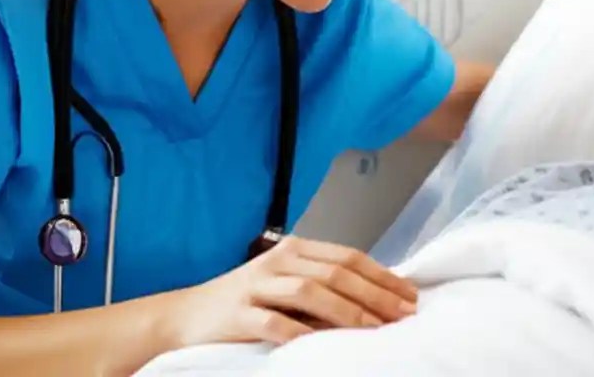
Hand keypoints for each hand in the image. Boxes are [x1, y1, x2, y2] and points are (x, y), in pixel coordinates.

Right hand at [169, 236, 418, 347]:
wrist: (184, 316)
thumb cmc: (244, 302)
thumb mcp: (285, 284)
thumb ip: (323, 285)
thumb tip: (379, 299)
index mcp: (294, 249)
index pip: (348, 256)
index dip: (382, 275)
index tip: (410, 295)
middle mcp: (277, 261)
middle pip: (335, 272)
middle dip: (375, 293)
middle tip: (403, 314)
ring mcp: (256, 286)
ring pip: (310, 291)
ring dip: (348, 310)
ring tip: (376, 328)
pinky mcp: (238, 315)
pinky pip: (275, 323)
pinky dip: (301, 333)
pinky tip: (323, 344)